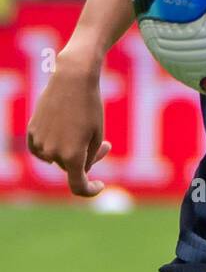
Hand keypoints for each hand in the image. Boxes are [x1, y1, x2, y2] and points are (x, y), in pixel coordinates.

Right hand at [26, 50, 111, 196]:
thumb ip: (89, 157)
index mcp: (73, 156)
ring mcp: (40, 143)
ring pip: (57, 157)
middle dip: (88, 158)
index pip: (78, 186)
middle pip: (72, 167)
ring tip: (86, 131)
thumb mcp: (97, 134)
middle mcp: (53, 153)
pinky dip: (53, 147)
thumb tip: (80, 169)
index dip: (90, 190)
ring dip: (71, 150)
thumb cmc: (90, 107)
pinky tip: (63, 136)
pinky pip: (42, 149)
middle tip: (107, 145)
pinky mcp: (32, 132)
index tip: (100, 185)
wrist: (72, 81)